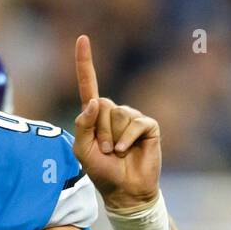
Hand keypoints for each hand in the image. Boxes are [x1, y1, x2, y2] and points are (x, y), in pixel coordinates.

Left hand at [72, 35, 160, 208]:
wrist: (125, 191)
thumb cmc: (102, 171)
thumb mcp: (82, 151)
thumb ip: (82, 126)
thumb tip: (94, 101)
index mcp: (95, 115)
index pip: (88, 85)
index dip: (85, 62)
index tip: (82, 38)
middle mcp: (114, 112)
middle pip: (101, 106)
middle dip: (100, 131)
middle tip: (106, 151)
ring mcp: (132, 117)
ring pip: (117, 115)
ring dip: (113, 138)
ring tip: (117, 153)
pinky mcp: (148, 125)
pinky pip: (134, 124)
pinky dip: (128, 140)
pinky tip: (128, 152)